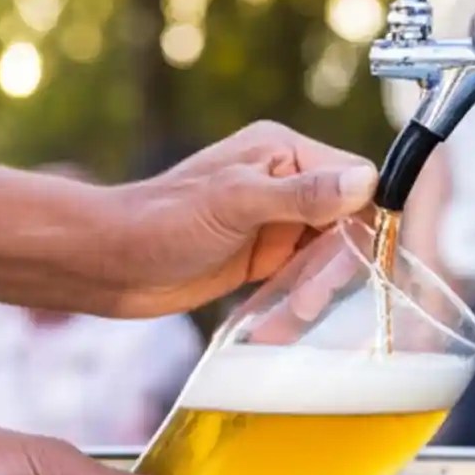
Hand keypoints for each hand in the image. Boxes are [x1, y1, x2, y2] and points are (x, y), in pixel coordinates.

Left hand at [103, 121, 377, 316]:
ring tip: (294, 313)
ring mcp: (273, 223)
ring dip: (317, 288)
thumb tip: (365, 181)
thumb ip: (301, 194)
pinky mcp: (261, 260)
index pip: (355, 181)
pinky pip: (300, 280)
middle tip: (310, 297)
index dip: (363, 222)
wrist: (110, 263)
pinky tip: (283, 322)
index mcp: (283, 152)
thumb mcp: (236, 203)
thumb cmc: (161, 222)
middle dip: (336, 264)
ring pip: (326, 257)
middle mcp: (285, 184)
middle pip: (345, 224)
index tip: (353, 260)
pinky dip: (298, 302)